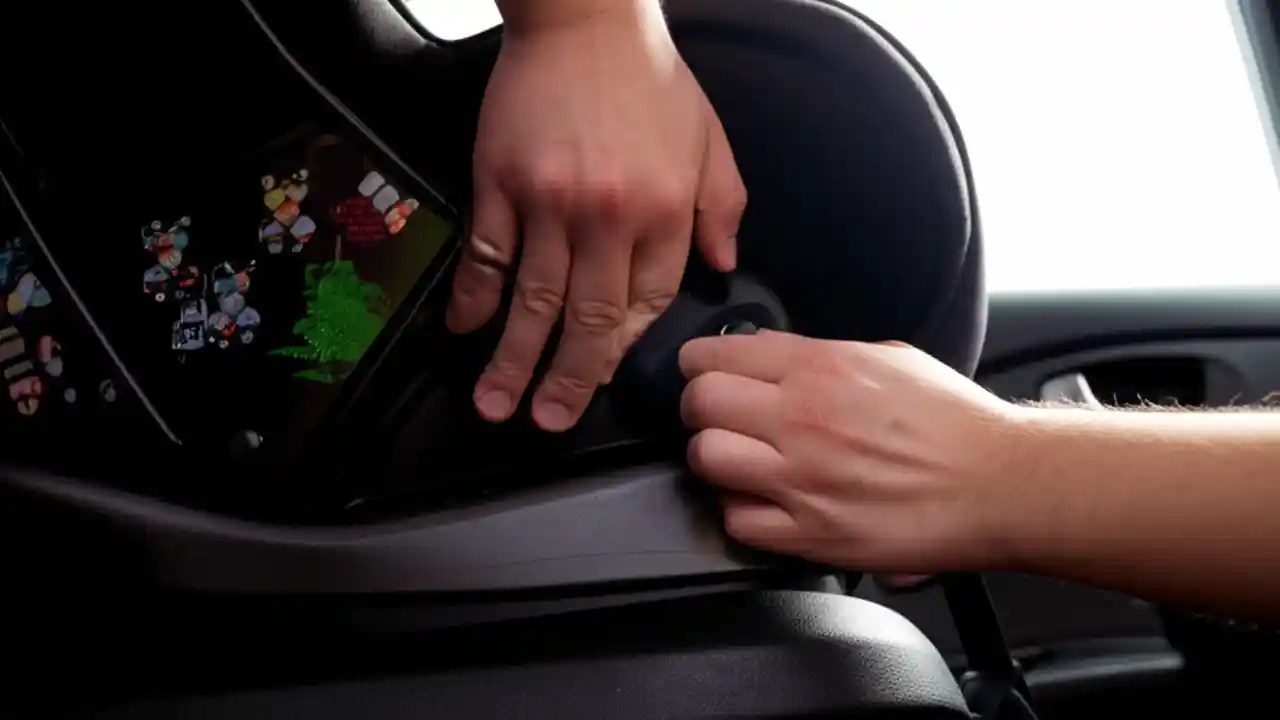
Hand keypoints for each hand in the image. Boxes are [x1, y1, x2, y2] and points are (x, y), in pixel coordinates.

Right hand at [447, 2, 745, 431]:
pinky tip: (464, 329)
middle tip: (548, 423)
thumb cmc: (648, 78)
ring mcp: (548, 202)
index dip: (622, 347)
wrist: (585, 17)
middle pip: (586, 319)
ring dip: (513, 359)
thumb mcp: (708, 139)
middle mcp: (608, 215)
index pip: (646, 303)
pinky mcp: (499, 182)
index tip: (603, 376)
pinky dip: (473, 297)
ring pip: (532, 300)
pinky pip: (486, 254)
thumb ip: (721, 207)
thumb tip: (722, 266)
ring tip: (496, 403)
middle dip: (567, 381)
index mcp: (663, 210)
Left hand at [678, 332, 1024, 574]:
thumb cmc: (954, 422)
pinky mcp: (811, 533)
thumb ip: (820, 353)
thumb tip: (767, 353)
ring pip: (706, 459)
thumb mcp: (887, 357)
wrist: (1000, 484)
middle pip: (699, 404)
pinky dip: (743, 512)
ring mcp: (803, 479)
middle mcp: (803, 419)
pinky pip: (738, 521)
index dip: (698, 364)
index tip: (701, 372)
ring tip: (737, 461)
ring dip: (713, 459)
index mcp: (820, 367)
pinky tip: (765, 503)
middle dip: (699, 409)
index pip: (715, 355)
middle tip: (715, 417)